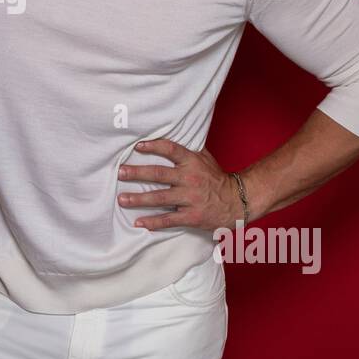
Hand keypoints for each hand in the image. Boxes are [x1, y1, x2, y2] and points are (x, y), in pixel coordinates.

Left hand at [117, 138, 243, 231]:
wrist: (238, 201)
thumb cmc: (217, 178)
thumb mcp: (205, 159)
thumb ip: (187, 150)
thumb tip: (169, 136)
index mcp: (192, 162)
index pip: (170, 150)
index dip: (154, 146)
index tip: (137, 146)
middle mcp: (190, 179)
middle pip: (159, 174)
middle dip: (137, 173)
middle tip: (120, 173)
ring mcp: (190, 198)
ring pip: (160, 198)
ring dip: (139, 199)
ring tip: (122, 199)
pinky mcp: (191, 216)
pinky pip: (169, 219)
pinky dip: (153, 222)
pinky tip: (138, 222)